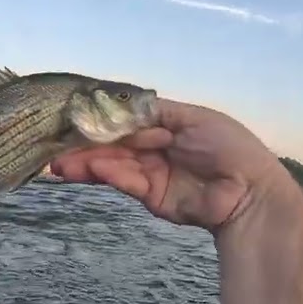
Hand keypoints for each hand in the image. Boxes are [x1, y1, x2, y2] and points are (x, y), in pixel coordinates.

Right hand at [50, 98, 295, 233]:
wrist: (248, 192)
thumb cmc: (228, 147)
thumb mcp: (192, 118)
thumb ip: (153, 113)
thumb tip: (118, 107)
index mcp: (167, 125)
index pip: (127, 120)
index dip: (102, 119)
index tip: (74, 116)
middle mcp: (156, 148)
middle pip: (114, 144)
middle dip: (85, 144)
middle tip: (54, 145)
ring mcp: (152, 173)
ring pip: (113, 164)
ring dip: (87, 162)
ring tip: (59, 163)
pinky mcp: (151, 197)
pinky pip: (125, 181)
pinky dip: (107, 174)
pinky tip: (89, 168)